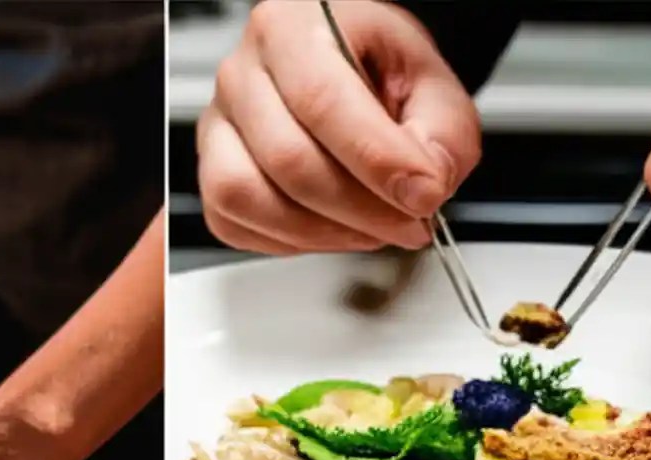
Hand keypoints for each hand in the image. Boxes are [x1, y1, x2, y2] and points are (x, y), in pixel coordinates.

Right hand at [197, 0, 480, 254]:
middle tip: (409, 222)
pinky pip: (231, 222)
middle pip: (287, 158)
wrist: (342, 71)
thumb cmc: (374, 68)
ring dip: (321, 231)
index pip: (323, 100)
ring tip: (370, 228)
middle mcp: (242, 72)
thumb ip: (441, 132)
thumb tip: (422, 188)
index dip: (376, 160)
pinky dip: (287, 241)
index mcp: (293, 27)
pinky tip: (328, 227)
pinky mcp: (209, 172)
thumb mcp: (430, 82)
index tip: (421, 196)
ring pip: (246, 196)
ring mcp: (218, 125)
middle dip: (360, 208)